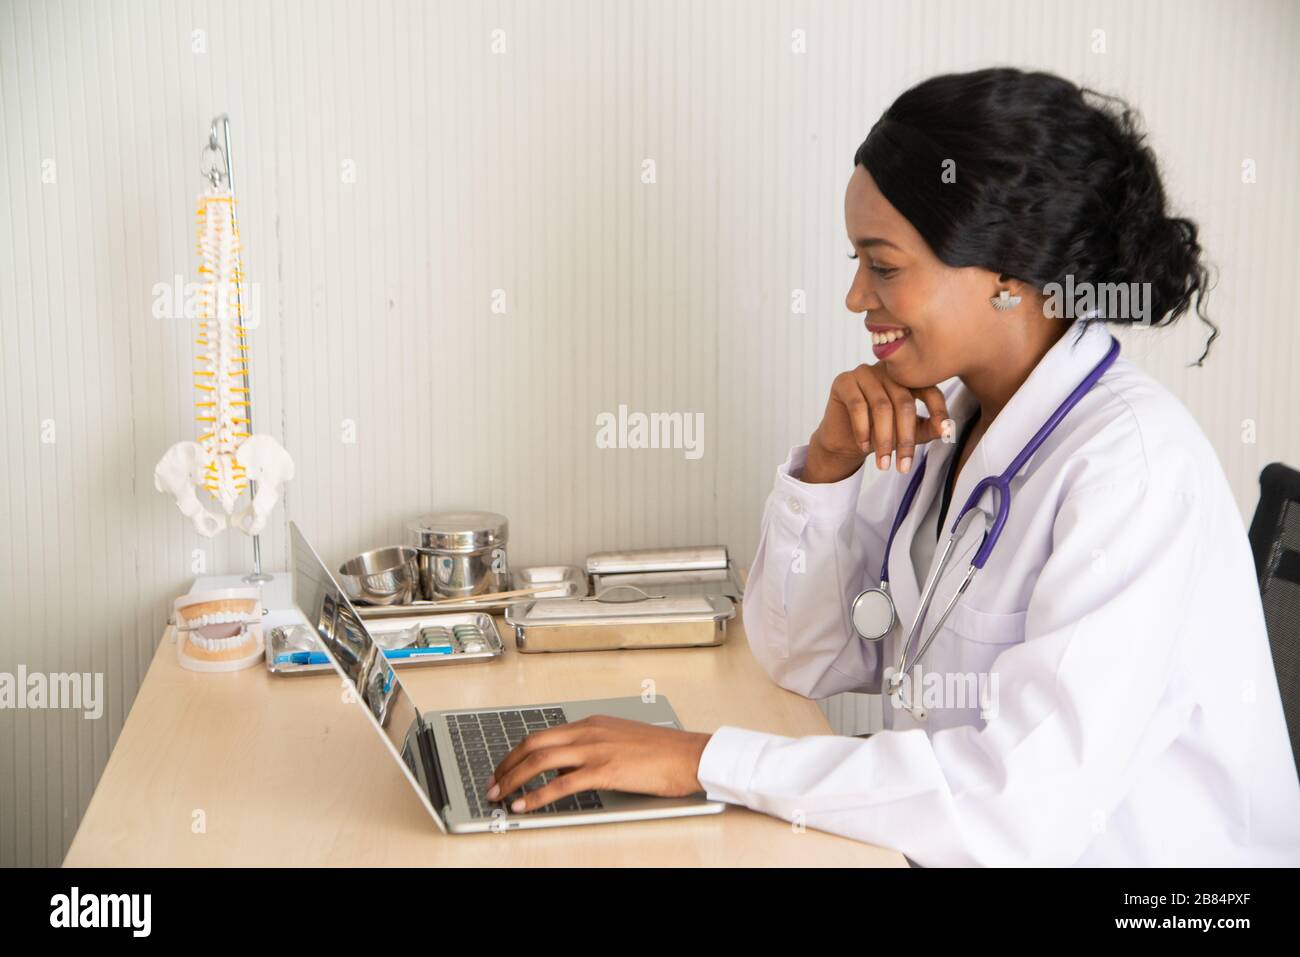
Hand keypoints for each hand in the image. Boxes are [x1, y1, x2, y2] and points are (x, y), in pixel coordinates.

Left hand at [485, 715, 712, 812]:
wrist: (689, 754)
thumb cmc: (662, 752)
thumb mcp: (618, 742)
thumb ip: (589, 752)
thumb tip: (564, 771)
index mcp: (591, 723)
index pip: (542, 734)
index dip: (516, 753)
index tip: (503, 769)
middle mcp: (588, 732)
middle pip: (533, 744)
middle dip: (506, 765)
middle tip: (493, 784)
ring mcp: (596, 749)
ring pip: (541, 761)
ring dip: (515, 779)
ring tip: (500, 796)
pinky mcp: (605, 770)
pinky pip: (562, 785)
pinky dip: (539, 795)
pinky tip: (526, 805)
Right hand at [804, 364, 948, 482]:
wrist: (845, 440)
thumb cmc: (880, 432)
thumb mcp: (909, 432)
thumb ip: (929, 428)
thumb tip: (946, 430)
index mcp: (908, 378)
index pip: (929, 390)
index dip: (938, 412)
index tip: (945, 434)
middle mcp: (888, 370)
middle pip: (904, 402)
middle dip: (905, 438)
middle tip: (903, 466)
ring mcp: (864, 372)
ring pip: (881, 406)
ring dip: (883, 439)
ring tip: (883, 464)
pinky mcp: (843, 381)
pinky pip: (857, 405)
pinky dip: (862, 430)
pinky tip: (864, 447)